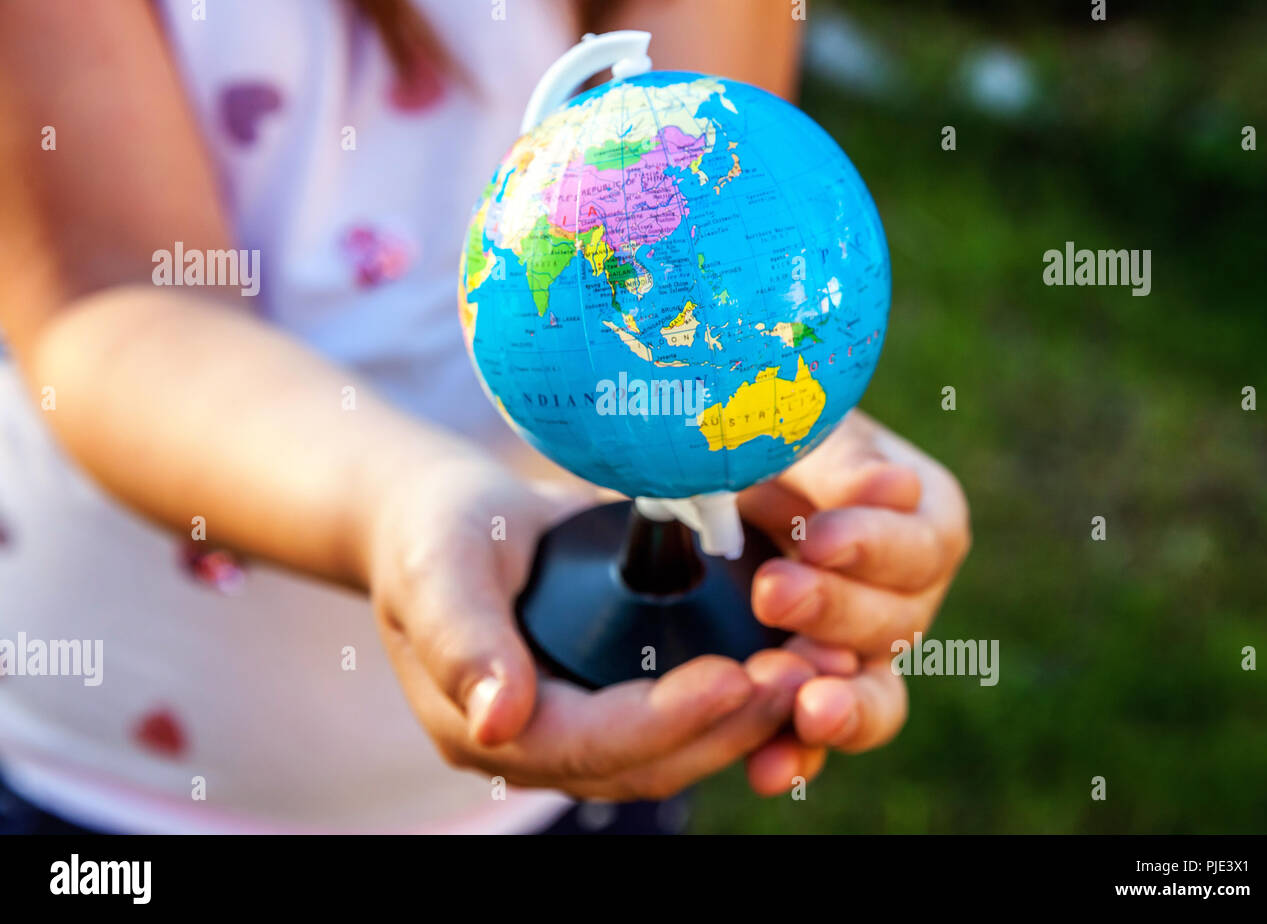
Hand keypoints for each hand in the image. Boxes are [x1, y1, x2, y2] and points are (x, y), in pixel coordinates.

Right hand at [367, 457, 816, 799]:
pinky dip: (738, 701)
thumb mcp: (442, 566)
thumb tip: (497, 720)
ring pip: (675, 752)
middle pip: (646, 761)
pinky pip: (682, 722)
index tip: (736, 676)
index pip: (591, 744)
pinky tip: (790, 661)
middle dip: (729, 725)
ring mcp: (577, 729)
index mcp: (485, 724)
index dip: (667, 720)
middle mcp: (537, 745)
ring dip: (748, 720)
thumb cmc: (437, 530)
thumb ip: (464, 637)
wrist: (443, 519)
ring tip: (815, 670)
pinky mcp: (611, 701)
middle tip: (801, 674)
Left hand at [738, 411, 970, 793]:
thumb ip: (842, 459)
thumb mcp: (803, 426)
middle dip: (835, 610)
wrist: (710, 480)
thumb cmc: (768, 433)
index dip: (875, 546)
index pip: (922, 541)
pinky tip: (770, 768)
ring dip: (842, 703)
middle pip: (897, 619)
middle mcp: (907, 593)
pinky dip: (796, 754)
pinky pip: (815, 736)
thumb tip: (892, 490)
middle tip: (770, 592)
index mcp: (922, 517)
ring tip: (805, 706)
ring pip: (875, 693)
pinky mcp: (816, 696)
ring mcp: (866, 654)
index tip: (819, 538)